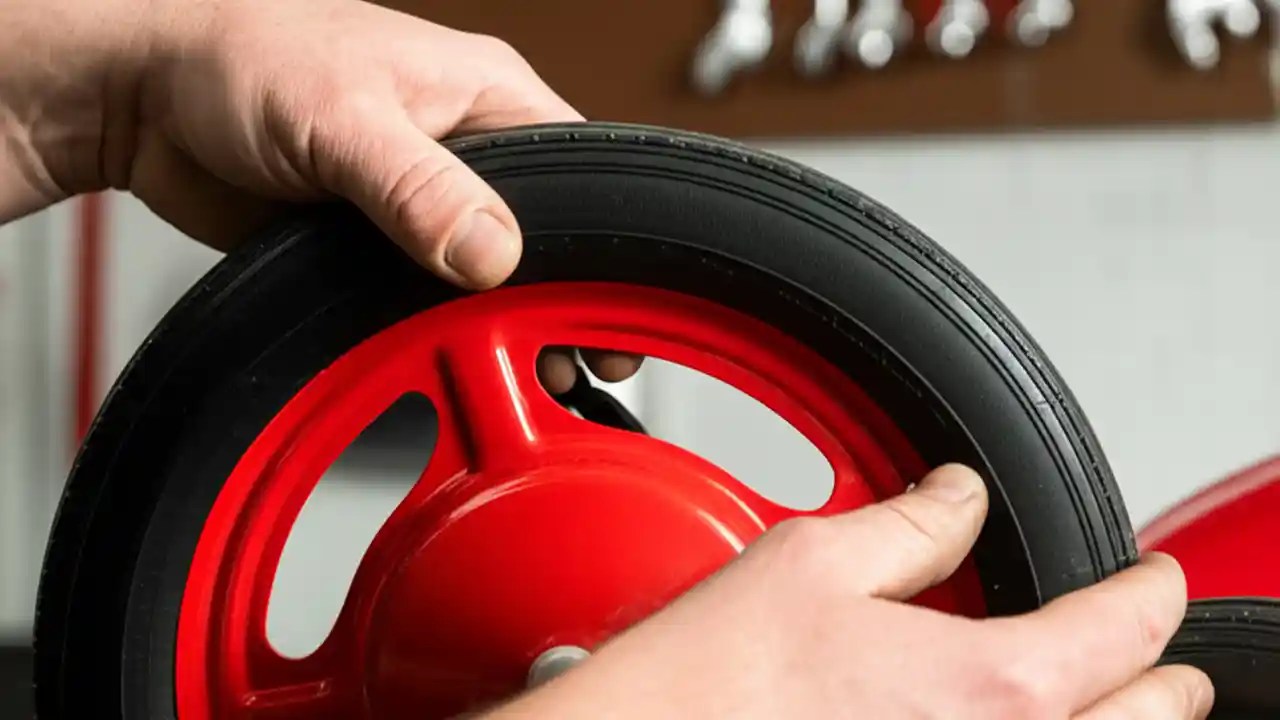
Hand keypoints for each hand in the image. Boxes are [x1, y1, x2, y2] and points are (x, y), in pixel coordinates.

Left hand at [2, 0, 639, 389]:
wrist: (150, 96)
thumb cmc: (245, 59)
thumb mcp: (346, 118)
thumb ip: (421, 188)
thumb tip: (491, 252)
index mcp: (488, 97)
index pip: (579, 176)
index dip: (598, 246)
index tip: (605, 308)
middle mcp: (465, 149)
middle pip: (540, 237)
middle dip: (550, 297)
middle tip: (567, 358)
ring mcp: (422, 199)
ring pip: (483, 274)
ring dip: (489, 318)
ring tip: (509, 365)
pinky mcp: (379, 240)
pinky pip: (425, 294)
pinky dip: (434, 324)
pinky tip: (441, 350)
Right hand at [493, 465, 1213, 718]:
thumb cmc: (710, 686)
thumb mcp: (810, 564)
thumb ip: (907, 524)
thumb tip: (953, 498)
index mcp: (987, 685)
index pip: (1119, 631)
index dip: (1147, 592)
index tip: (1149, 578)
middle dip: (1157, 676)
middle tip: (1152, 646)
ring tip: (1110, 693)